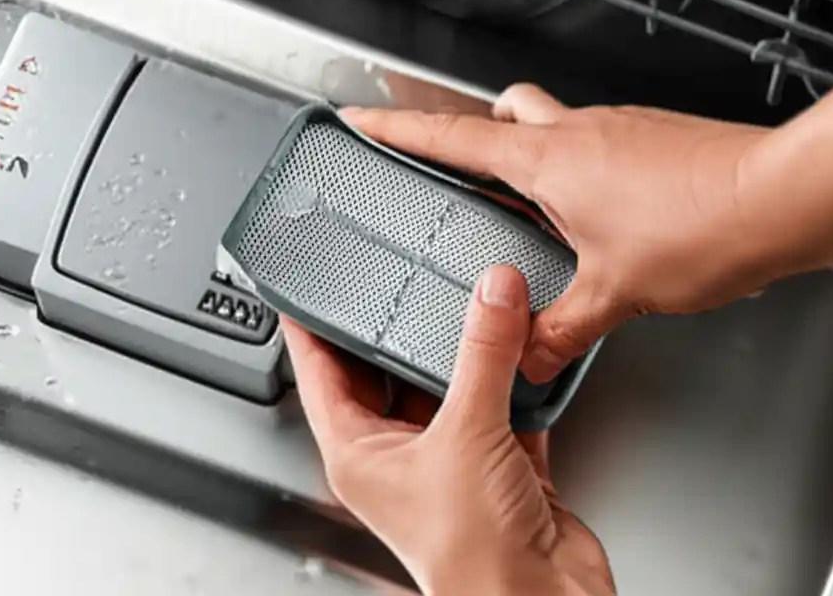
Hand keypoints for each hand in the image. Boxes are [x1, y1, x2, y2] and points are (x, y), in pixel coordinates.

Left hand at [285, 265, 612, 595]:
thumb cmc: (472, 556)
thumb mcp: (467, 432)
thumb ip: (482, 353)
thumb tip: (492, 293)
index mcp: (357, 453)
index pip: (318, 374)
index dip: (310, 328)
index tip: (307, 286)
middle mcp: (397, 459)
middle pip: (385, 376)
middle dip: (395, 329)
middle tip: (399, 278)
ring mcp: (448, 464)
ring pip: (448, 390)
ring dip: (464, 352)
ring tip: (471, 300)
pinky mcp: (499, 470)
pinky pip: (502, 409)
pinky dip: (515, 381)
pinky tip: (525, 349)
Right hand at [344, 86, 772, 382]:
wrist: (782, 198)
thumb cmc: (703, 228)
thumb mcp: (615, 294)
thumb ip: (561, 329)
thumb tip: (532, 354)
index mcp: (548, 163)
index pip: (452, 136)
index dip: (398, 128)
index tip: (360, 117)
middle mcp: (578, 132)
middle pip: (503, 111)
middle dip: (472, 133)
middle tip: (456, 168)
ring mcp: (618, 129)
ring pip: (552, 121)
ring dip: (534, 154)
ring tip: (535, 209)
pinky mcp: (652, 137)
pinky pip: (598, 141)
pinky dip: (583, 171)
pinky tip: (601, 216)